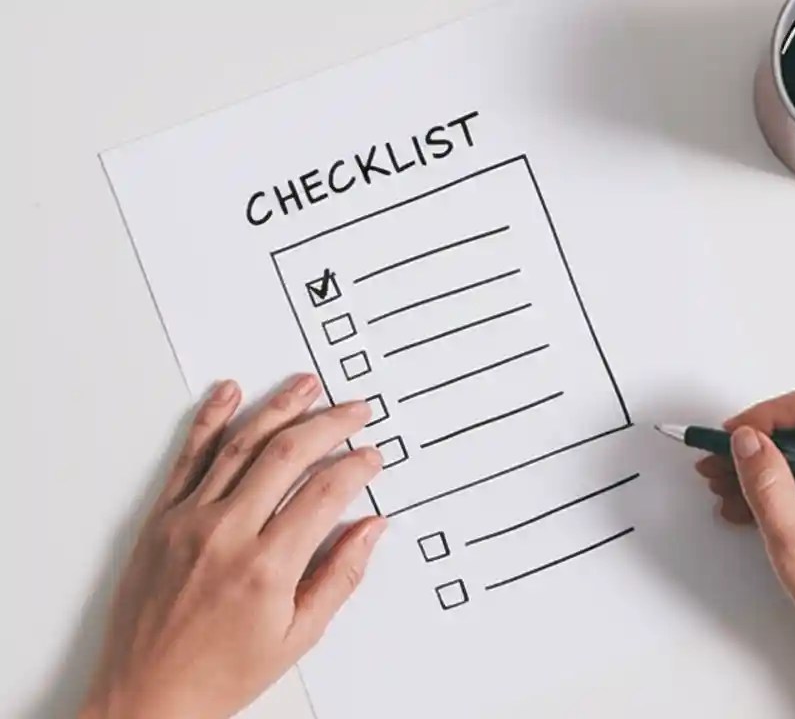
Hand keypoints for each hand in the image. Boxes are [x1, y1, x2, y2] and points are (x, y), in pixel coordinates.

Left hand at [79, 375, 386, 718]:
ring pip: (241, 444)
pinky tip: (229, 394)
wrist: (146, 697)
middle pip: (288, 454)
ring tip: (305, 385)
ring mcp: (189, 521)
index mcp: (268, 567)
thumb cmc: (219, 674)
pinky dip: (210, 420)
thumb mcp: (297, 636)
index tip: (371, 457)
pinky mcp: (160, 520)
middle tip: (353, 410)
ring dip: (279, 407)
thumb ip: (340, 576)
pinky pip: (188, 457)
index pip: (325, 493)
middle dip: (329, 424)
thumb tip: (370, 529)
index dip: (356, 467)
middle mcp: (227, 535)